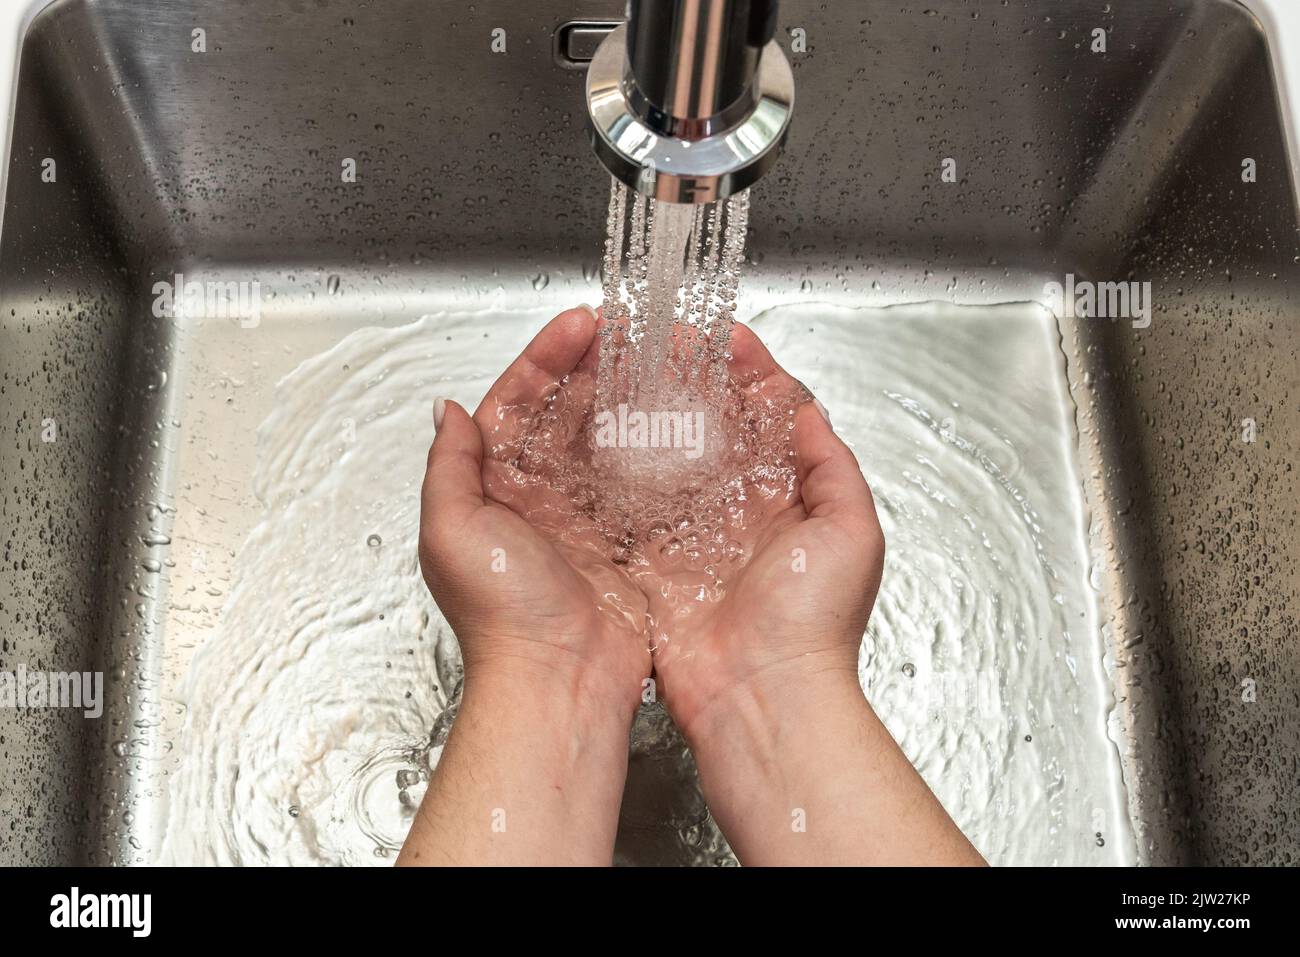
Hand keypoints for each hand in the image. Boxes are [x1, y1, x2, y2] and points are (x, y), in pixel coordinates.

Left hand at [400, 307, 649, 865]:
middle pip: (565, 411)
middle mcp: (538, 494)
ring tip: (654, 363)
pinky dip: (658, 447)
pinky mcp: (626, 537)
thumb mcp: (451, 530)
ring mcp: (585, 514)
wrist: (558, 678)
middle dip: (592, 367)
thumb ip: (448, 465)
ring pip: (606, 437)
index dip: (544, 358)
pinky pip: (642, 479)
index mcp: (492, 487)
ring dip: (627, 397)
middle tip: (625, 333)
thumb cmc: (502, 615)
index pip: (515, 402)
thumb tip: (445, 410)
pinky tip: (677, 420)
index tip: (577, 327)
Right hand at [631, 322, 982, 865]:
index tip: (725, 338)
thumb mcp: (852, 529)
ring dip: (652, 416)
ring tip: (630, 374)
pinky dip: (618, 471)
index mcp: (790, 497)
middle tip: (666, 345)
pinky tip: (602, 435)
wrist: (762, 695)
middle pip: (713, 428)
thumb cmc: (814, 623)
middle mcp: (740, 510)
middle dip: (692, 383)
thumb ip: (831, 464)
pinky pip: (632, 507)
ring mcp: (694, 534)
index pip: (768, 416)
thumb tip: (808, 409)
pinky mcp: (654, 561)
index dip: (749, 373)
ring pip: (670, 458)